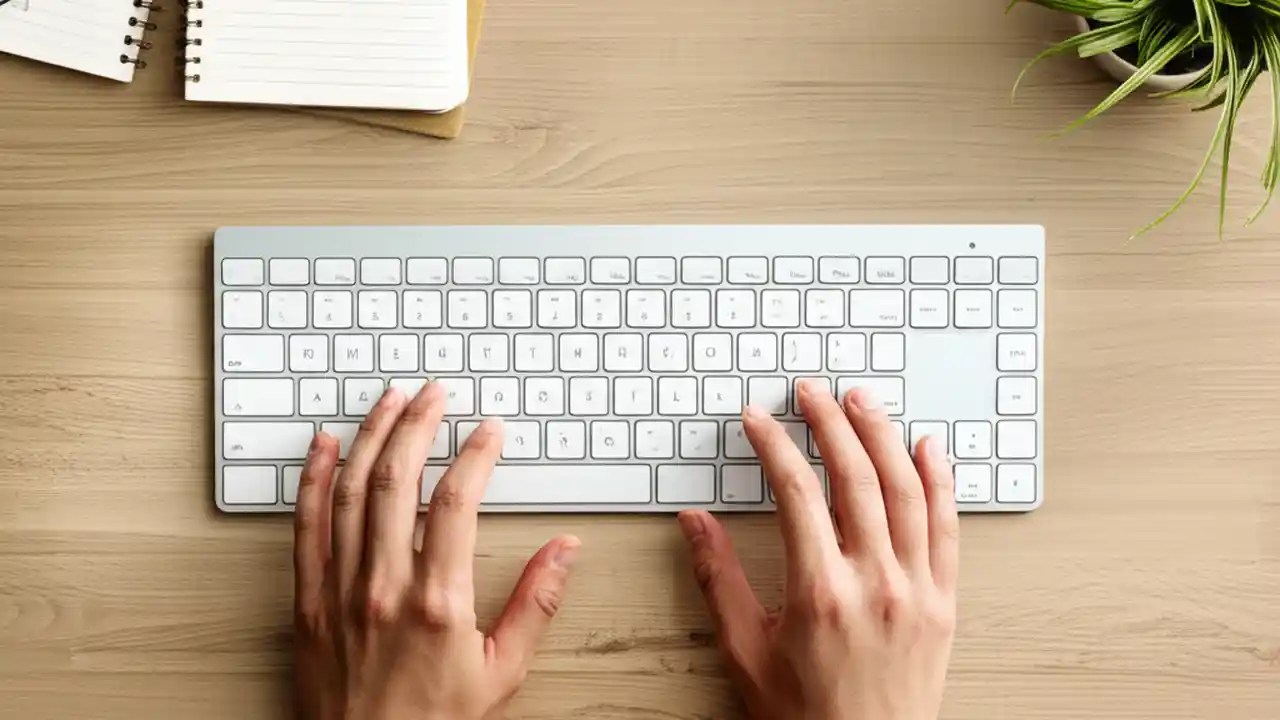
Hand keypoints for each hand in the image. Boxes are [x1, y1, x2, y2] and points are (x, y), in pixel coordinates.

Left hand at [293, 384, 580, 719]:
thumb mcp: (504, 673)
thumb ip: (536, 604)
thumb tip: (565, 551)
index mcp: (438, 602)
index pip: (457, 500)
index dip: (475, 453)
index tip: (489, 430)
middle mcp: (384, 587)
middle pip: (397, 480)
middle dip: (418, 424)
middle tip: (435, 394)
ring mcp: (340, 591)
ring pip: (349, 492)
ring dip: (369, 437)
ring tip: (389, 402)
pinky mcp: (307, 602)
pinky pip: (304, 527)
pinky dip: (311, 479)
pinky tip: (322, 447)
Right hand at [679, 382, 958, 719]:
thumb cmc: (807, 719)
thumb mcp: (746, 652)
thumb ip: (719, 580)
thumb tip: (695, 524)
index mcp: (820, 592)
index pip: (796, 492)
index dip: (773, 445)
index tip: (758, 419)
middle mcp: (875, 584)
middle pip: (854, 478)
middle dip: (830, 424)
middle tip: (811, 392)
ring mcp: (916, 591)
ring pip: (905, 492)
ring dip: (883, 437)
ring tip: (863, 402)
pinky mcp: (944, 603)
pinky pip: (947, 529)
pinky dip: (940, 482)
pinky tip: (929, 449)